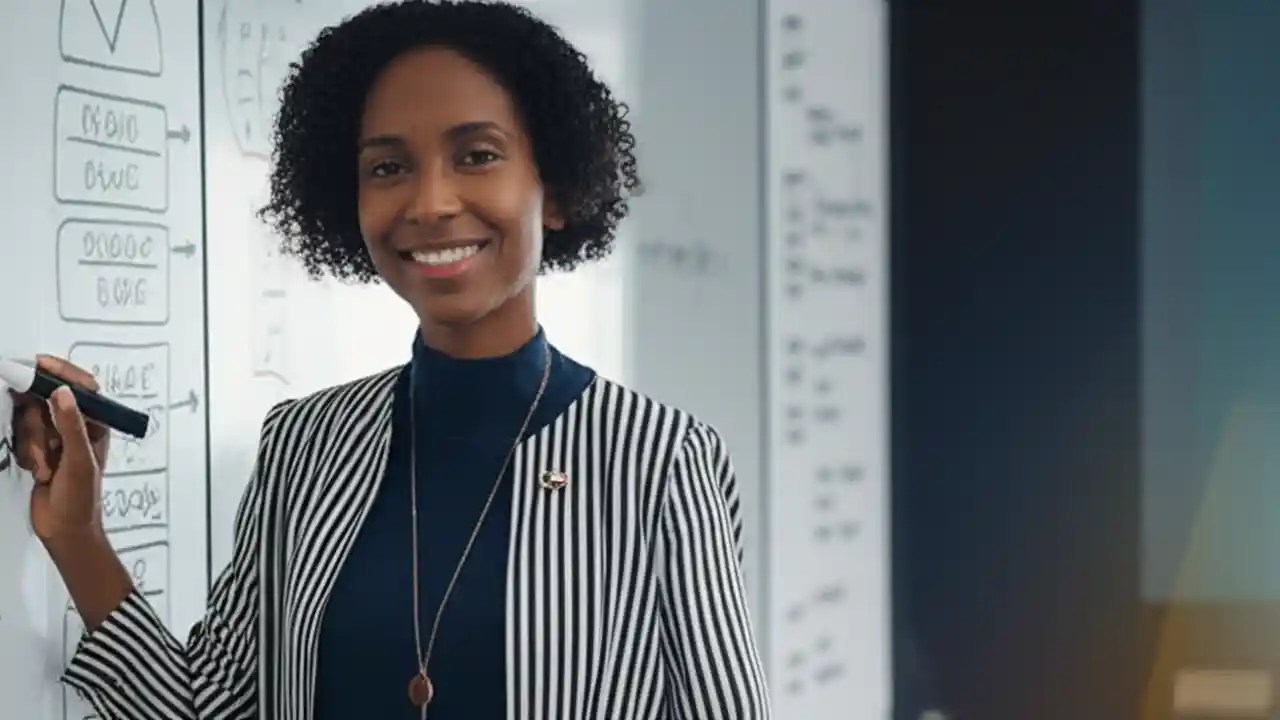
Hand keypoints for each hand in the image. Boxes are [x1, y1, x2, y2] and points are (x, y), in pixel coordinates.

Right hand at [10, 355, 110, 543]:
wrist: (65, 529)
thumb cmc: (82, 498)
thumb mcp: (79, 460)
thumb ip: (70, 424)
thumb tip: (62, 392)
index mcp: (95, 423)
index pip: (80, 387)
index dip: (59, 372)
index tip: (36, 365)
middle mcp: (76, 426)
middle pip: (46, 401)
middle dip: (37, 424)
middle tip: (44, 447)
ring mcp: (55, 437)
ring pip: (30, 420)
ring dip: (33, 445)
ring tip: (45, 468)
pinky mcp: (38, 449)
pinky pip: (22, 438)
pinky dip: (26, 454)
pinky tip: (39, 472)